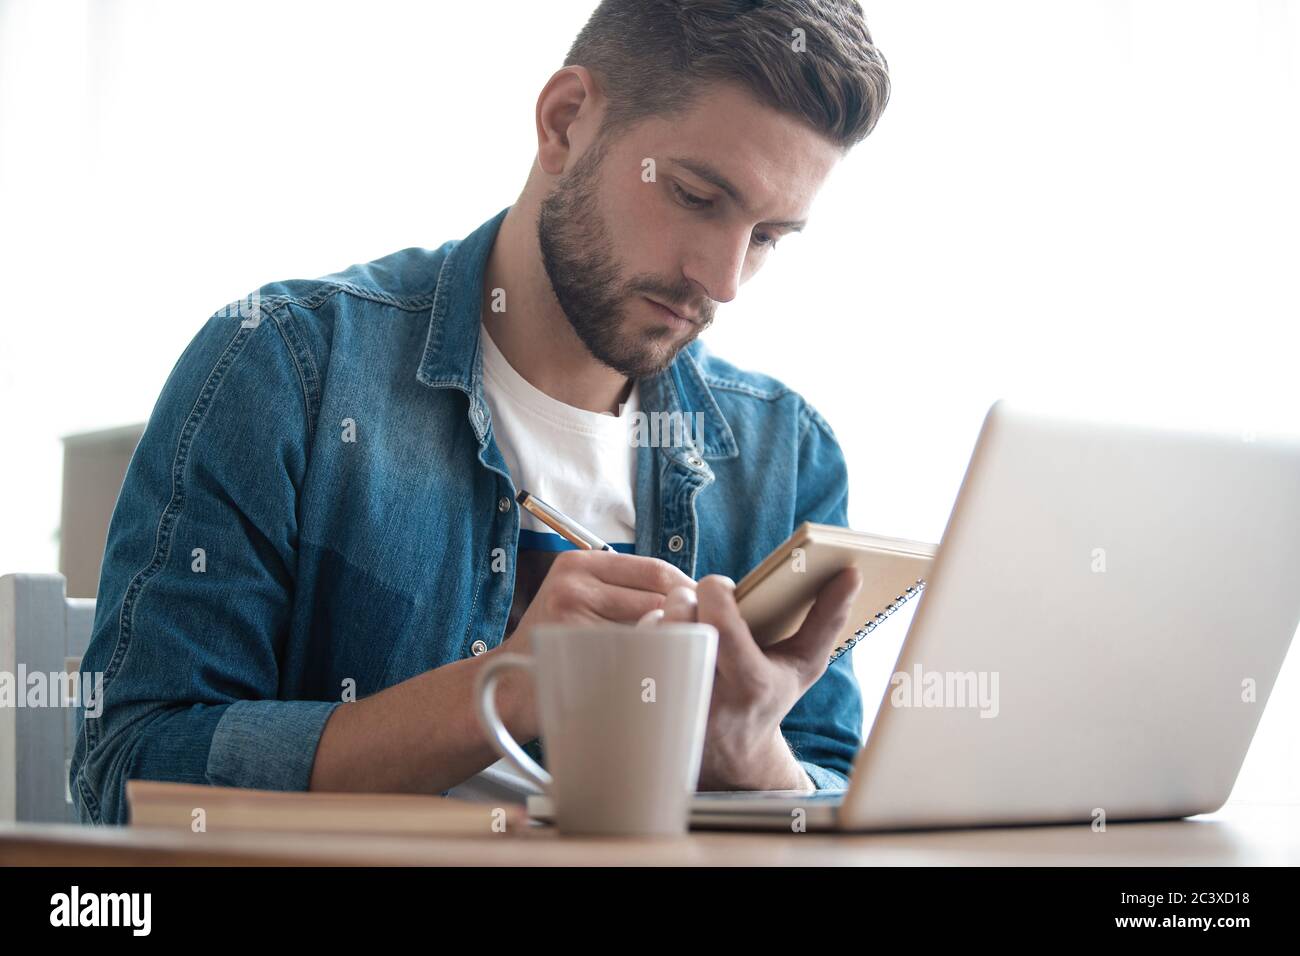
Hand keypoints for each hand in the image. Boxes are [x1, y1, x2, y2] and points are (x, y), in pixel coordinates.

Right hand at [494, 550, 696, 735]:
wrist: (508, 689)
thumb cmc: (558, 646)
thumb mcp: (580, 599)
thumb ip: (625, 592)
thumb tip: (694, 596)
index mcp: (580, 563)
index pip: (655, 571)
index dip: (687, 592)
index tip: (705, 611)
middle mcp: (574, 584)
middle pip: (658, 599)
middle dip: (683, 622)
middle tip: (700, 644)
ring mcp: (573, 618)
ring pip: (651, 629)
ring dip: (674, 648)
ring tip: (682, 664)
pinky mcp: (576, 652)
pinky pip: (636, 658)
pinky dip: (655, 669)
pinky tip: (660, 681)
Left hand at [657, 568, 862, 790]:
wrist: (733, 755)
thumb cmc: (770, 696)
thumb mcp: (804, 664)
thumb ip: (828, 619)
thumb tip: (851, 573)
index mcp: (752, 682)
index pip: (721, 620)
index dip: (717, 591)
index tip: (722, 590)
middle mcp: (709, 696)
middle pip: (679, 620)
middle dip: (684, 600)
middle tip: (695, 603)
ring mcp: (672, 703)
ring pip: (650, 634)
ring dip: (662, 618)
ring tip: (680, 625)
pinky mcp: (645, 707)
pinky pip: (630, 654)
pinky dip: (644, 640)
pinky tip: (662, 646)